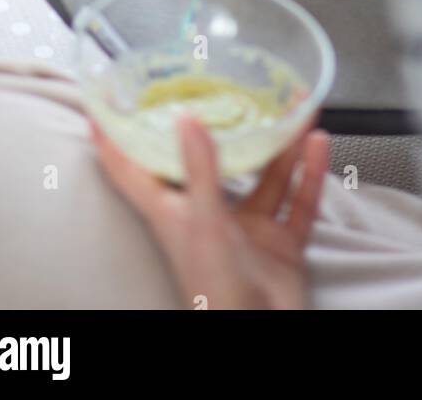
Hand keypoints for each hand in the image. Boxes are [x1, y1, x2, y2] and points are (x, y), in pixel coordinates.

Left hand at [90, 114, 328, 309]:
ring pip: (266, 178)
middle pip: (212, 165)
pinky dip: (310, 174)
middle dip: (225, 129)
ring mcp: (247, 232)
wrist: (260, 331)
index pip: (133, 170)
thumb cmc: (215, 291)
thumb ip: (198, 169)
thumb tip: (186, 120)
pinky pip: (298, 201)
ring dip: (282, 146)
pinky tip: (317, 146)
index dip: (116, 140)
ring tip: (295, 111)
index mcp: (174, 214)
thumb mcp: (203, 222)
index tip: (103, 106)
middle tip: (229, 91)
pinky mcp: (279, 244)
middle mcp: (209, 218)